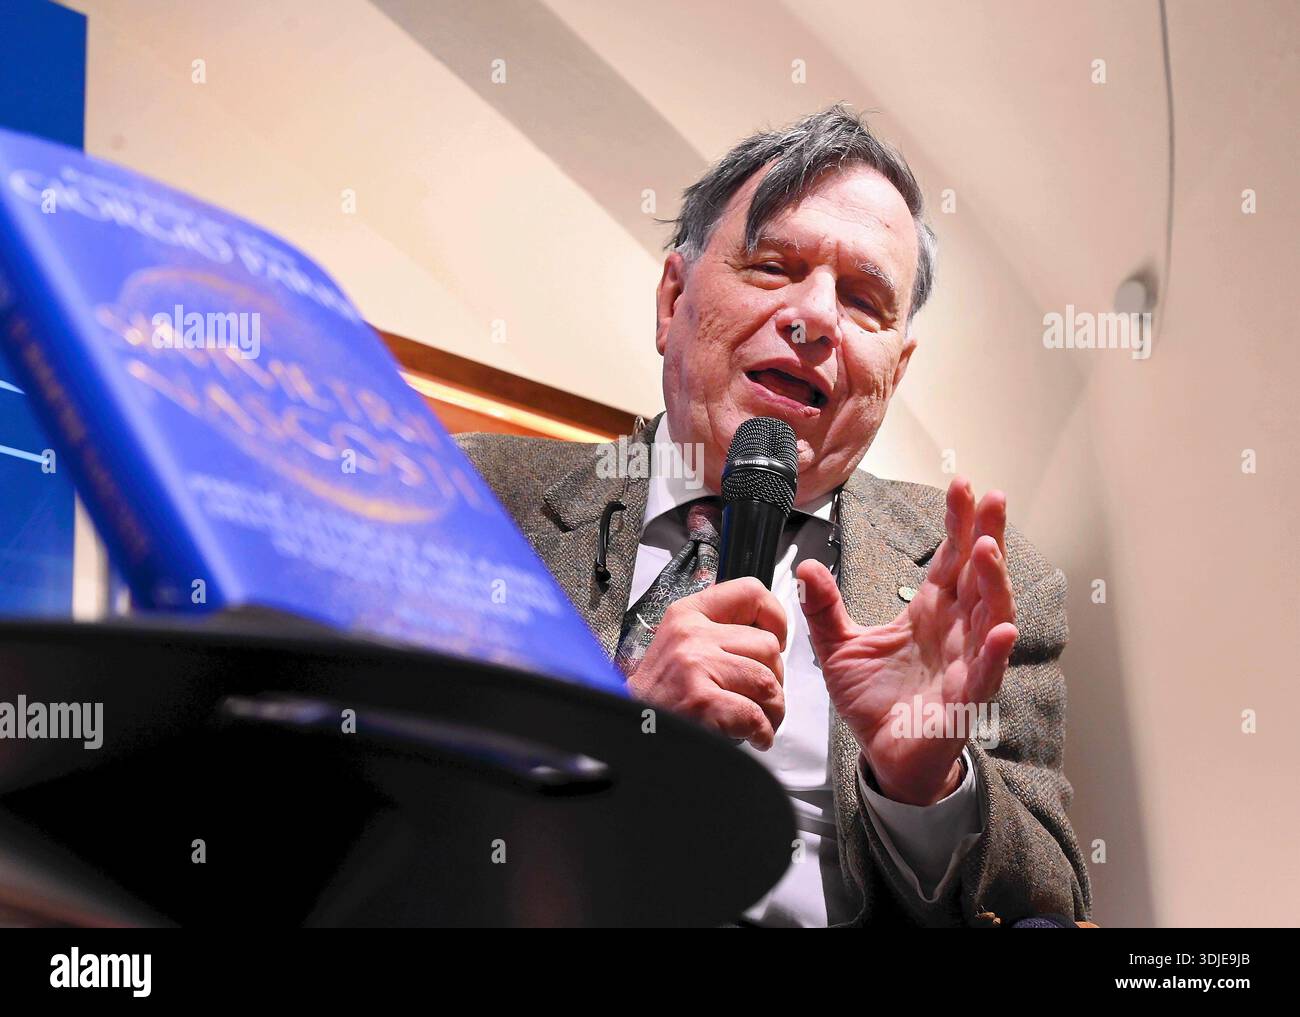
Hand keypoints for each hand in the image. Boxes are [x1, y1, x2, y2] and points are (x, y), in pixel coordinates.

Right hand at [627, 577, 787, 749]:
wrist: (629, 729)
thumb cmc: (659, 695)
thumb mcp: (680, 645)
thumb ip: (719, 631)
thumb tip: (769, 634)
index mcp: (687, 614)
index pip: (749, 592)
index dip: (775, 617)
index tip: (776, 640)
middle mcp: (691, 635)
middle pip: (767, 647)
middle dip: (774, 679)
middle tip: (761, 697)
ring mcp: (696, 666)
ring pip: (767, 682)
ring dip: (772, 709)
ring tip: (759, 721)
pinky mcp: (702, 702)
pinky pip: (755, 715)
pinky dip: (762, 732)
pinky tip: (752, 736)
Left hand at [797, 477, 1017, 804]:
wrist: (884, 756)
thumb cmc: (873, 701)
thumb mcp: (836, 647)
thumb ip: (822, 607)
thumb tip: (805, 566)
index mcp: (930, 612)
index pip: (949, 558)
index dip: (957, 522)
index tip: (961, 485)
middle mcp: (956, 630)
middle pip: (978, 575)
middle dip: (986, 536)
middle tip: (991, 498)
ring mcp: (967, 662)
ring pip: (989, 614)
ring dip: (993, 582)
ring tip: (987, 549)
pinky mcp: (966, 699)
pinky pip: (986, 672)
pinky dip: (995, 651)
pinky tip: (1001, 628)